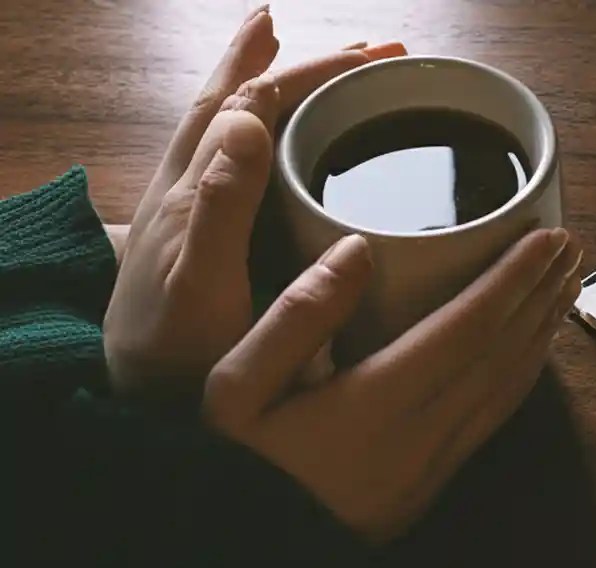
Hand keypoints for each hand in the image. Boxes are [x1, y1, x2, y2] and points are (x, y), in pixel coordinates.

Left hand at [104, 5, 404, 399]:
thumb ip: (223, 204)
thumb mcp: (203, 283)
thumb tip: (248, 114)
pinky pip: (231, 158)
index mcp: (196, 189)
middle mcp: (189, 185)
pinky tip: (272, 135)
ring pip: (229, 122)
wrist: (138, 399)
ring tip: (294, 52)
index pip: (252, 106)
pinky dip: (257, 128)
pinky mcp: (197, 231)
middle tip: (364, 49)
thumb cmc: (176, 352)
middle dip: (297, 66)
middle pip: (238, 100)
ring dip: (269, 83)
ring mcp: (191, 206)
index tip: (364, 55)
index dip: (306, 74)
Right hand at [204, 228, 582, 542]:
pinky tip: (531, 353)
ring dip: (541, 334)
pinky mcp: (431, 484)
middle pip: (502, 355)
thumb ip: (298, 316)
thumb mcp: (235, 388)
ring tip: (566, 287)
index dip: (512, 280)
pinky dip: (522, 376)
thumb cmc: (230, 467)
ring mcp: (433, 465)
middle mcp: (422, 434)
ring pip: (506, 389)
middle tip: (572, 248)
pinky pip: (494, 418)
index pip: (467, 328)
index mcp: (377, 402)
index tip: (546, 238)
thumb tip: (357, 251)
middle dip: (540, 296)